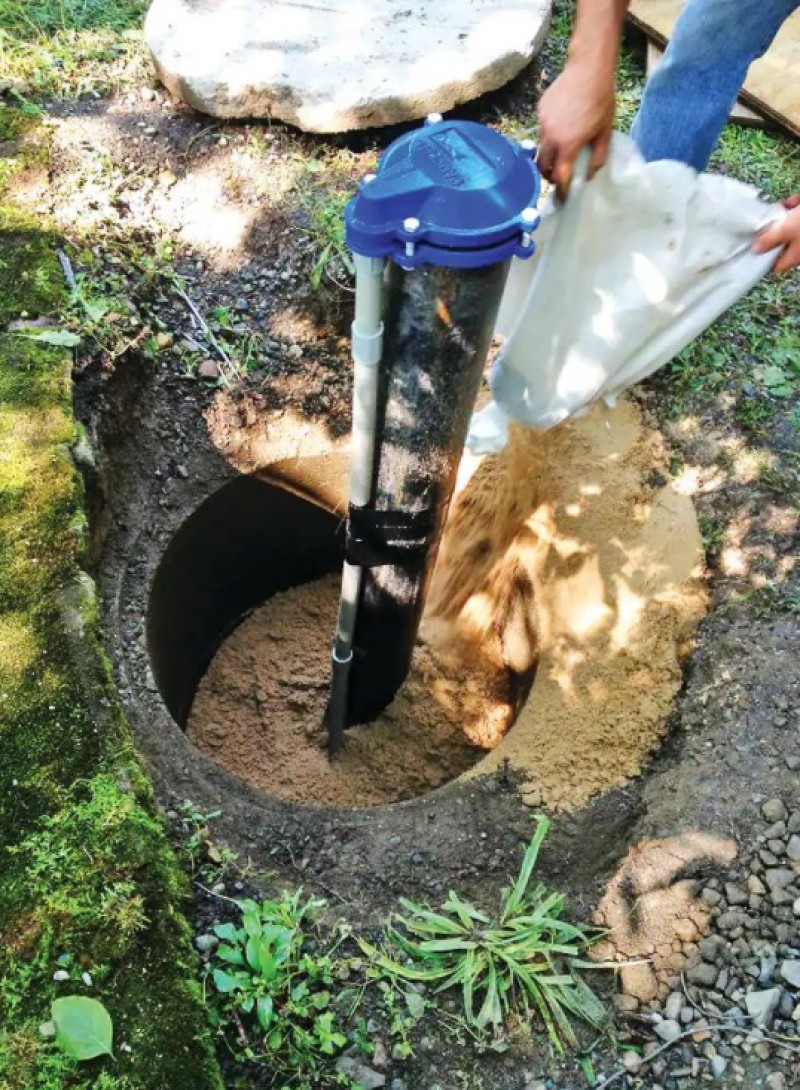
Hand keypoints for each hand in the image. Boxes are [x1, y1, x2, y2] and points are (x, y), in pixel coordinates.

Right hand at [537, 61, 615, 196]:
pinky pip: (542, 130)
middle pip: (542, 166)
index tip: (563, 199)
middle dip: (549, 175)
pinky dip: (550, 135)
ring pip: (541, 147)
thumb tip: (589, 175)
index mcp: (568, 144)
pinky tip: (562, 125)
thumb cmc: (602, 100)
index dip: (561, 189)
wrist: (589, 68)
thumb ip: (598, 156)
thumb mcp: (605, 131)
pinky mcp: (540, 111)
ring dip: (550, 154)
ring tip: (562, 149)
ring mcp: (543, 123)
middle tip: (559, 177)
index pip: (560, 176)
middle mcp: (551, 136)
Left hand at [752, 196, 799, 273]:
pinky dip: (797, 206)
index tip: (753, 246)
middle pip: (782, 242)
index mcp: (795, 256)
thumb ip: (770, 240)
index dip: (764, 258)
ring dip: (788, 214)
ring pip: (792, 226)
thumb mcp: (787, 230)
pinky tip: (796, 200)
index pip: (776, 265)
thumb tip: (754, 251)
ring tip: (786, 205)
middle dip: (776, 228)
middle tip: (769, 220)